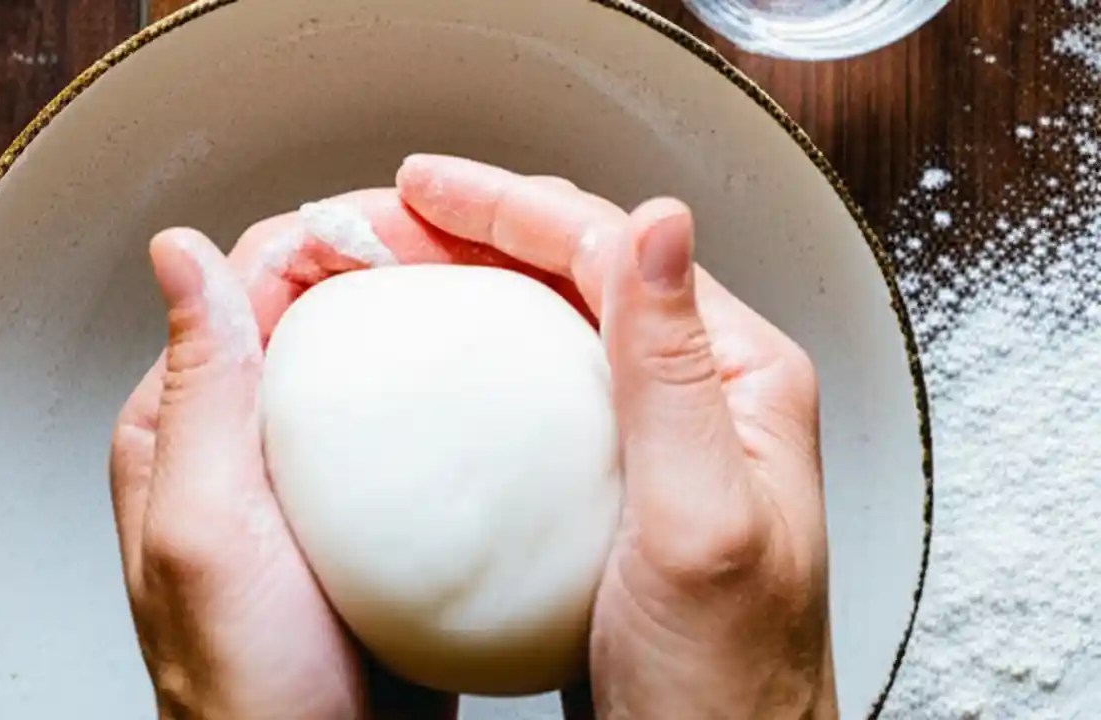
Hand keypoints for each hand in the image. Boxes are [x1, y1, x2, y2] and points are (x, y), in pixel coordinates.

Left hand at [110, 217, 499, 718]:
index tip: (413, 226)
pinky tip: (496, 393)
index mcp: (180, 429)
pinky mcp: (361, 517)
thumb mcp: (209, 533)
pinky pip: (403, 429)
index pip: (249, 282)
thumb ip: (200, 392)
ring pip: (363, 364)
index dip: (331, 234)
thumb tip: (179, 254)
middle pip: (314, 312)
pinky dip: (445, 395)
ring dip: (424, 323)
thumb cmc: (247, 690)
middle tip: (473, 257)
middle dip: (390, 266)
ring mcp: (304, 479)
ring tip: (496, 301)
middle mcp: (236, 442)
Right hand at [395, 155, 836, 718]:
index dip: (511, 205)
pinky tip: (437, 362)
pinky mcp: (616, 481)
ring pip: (558, 319)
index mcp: (743, 380)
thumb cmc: (728, 679)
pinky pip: (544, 387)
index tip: (422, 189)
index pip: (617, 249)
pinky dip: (484, 354)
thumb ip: (675, 374)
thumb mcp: (698, 523)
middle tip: (391, 215)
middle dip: (487, 223)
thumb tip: (659, 226)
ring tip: (401, 264)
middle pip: (586, 268)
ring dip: (480, 278)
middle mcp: (707, 394)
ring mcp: (659, 436)